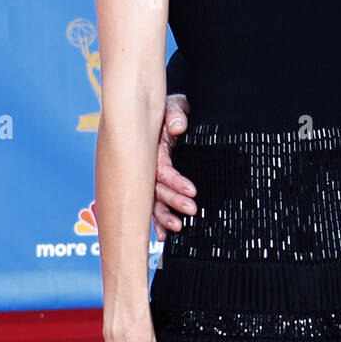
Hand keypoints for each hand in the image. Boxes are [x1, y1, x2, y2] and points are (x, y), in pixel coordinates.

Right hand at [152, 93, 195, 236]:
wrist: (157, 111)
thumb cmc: (167, 110)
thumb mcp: (171, 106)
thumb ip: (175, 114)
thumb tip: (178, 127)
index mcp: (151, 150)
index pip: (161, 170)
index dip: (175, 182)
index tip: (192, 191)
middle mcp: (148, 166)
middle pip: (156, 190)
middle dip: (172, 203)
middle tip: (191, 210)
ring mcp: (149, 176)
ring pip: (153, 201)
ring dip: (164, 216)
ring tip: (178, 228)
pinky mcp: (154, 182)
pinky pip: (153, 203)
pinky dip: (158, 220)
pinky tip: (163, 235)